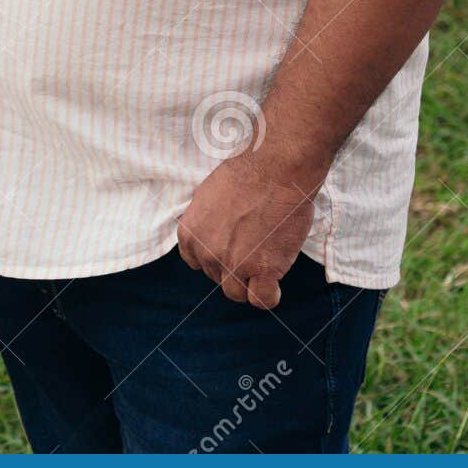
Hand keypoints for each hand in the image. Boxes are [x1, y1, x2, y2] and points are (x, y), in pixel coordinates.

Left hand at [177, 153, 317, 308]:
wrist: (276, 168)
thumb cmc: (249, 173)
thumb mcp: (210, 194)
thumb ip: (207, 223)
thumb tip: (213, 237)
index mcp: (190, 233)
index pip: (197, 263)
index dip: (217, 255)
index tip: (232, 244)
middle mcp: (207, 252)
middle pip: (218, 277)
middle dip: (234, 265)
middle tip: (254, 242)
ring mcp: (233, 263)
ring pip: (237, 293)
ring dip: (251, 281)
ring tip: (266, 258)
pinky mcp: (261, 270)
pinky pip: (262, 300)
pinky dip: (270, 295)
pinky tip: (276, 281)